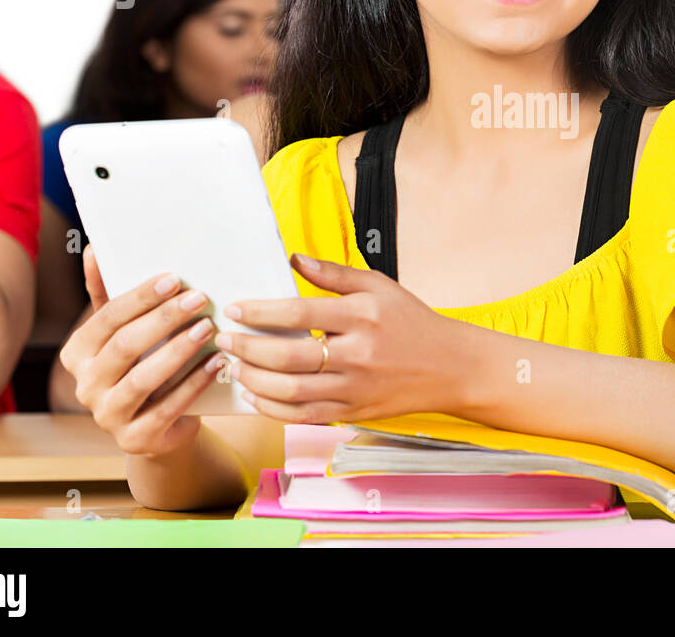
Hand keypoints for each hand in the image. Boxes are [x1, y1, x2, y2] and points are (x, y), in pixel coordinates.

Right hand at [58, 245, 222, 455]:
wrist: (158, 426)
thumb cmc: (142, 364)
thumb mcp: (123, 332)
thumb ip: (109, 294)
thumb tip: (93, 248)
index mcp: (77, 353)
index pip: (107, 318)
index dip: (140, 298)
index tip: (174, 278)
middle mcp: (85, 386)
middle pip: (125, 346)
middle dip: (164, 320)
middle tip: (199, 299)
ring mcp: (107, 417)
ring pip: (144, 379)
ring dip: (179, 350)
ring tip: (209, 328)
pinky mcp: (136, 440)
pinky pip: (168, 409)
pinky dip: (194, 384)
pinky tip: (218, 363)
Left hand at [218, 253, 471, 423]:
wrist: (450, 367)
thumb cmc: (412, 322)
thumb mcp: (379, 286)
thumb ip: (335, 274)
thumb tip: (293, 259)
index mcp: (362, 316)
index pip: (299, 312)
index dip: (261, 311)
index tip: (236, 309)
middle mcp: (357, 354)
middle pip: (288, 355)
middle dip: (247, 347)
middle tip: (224, 340)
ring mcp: (355, 388)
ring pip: (291, 390)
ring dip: (254, 379)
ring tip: (235, 366)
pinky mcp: (353, 412)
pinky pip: (304, 416)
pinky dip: (273, 408)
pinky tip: (256, 394)